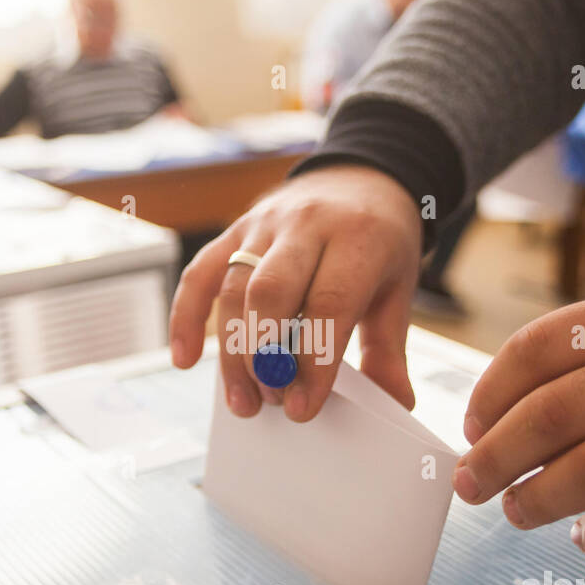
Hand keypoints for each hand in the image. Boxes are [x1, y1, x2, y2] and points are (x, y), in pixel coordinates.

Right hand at [169, 164, 421, 420]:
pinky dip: (187, 317)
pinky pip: (201, 273)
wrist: (361, 178)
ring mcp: (265, 224)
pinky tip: (186, 358)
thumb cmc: (378, 240)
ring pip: (234, 288)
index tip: (303, 406)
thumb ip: (388, 348)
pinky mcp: (235, 229)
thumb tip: (394, 403)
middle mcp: (308, 224)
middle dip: (265, 356)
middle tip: (273, 400)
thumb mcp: (398, 288)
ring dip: (233, 352)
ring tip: (244, 400)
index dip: (313, 361)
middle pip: (271, 292)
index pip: (330, 303)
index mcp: (357, 238)